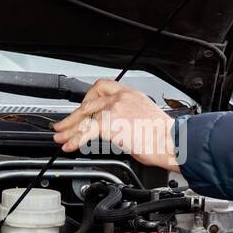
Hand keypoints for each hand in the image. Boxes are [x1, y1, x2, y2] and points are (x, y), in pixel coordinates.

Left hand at [52, 79, 181, 171]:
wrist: (172, 141)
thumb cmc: (166, 136)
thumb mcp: (146, 119)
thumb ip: (128, 118)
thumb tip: (118, 130)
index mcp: (131, 94)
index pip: (103, 87)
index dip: (88, 98)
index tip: (83, 108)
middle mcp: (121, 98)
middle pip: (88, 102)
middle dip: (73, 116)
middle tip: (63, 125)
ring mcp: (114, 108)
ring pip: (84, 116)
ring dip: (69, 128)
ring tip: (60, 137)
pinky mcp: (110, 123)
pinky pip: (86, 131)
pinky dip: (75, 139)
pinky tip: (70, 145)